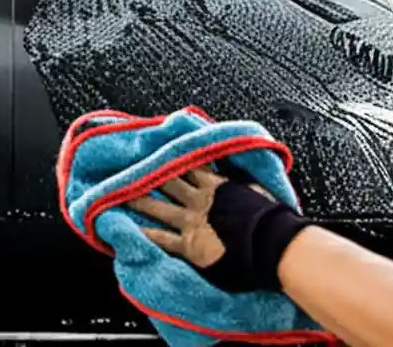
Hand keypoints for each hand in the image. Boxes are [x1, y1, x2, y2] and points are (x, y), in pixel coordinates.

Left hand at [128, 164, 304, 292]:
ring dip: (138, 200)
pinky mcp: (190, 245)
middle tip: (127, 166)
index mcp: (216, 184)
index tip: (154, 148)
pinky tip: (129, 230)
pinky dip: (145, 234)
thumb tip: (236, 156)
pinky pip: (163, 239)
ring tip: (118, 193)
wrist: (275, 244)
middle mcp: (199, 200)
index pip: (188, 165)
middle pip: (166, 183)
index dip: (171, 157)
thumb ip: (240, 172)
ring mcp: (192, 221)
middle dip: (147, 174)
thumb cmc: (272, 217)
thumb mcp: (256, 186)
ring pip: (158, 207)